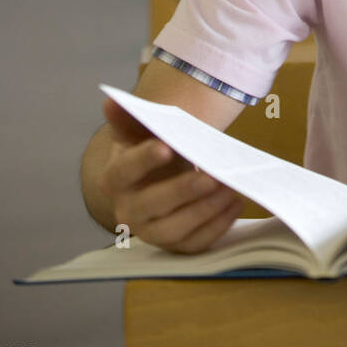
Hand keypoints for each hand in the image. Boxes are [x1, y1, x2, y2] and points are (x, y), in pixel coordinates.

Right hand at [98, 97, 244, 253]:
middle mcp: (128, 211)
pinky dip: (217, 226)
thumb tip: (111, 101)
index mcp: (116, 179)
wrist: (161, 175)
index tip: (167, 146)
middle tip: (213, 176)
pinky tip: (235, 203)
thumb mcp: (141, 130)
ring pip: (175, 230)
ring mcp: (151, 232)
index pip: (125, 171)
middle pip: (153, 205)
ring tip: (230, 188)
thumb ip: (129, 117)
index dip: (144, 159)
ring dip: (206, 211)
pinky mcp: (175, 245)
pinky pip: (195, 243)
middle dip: (185, 190)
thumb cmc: (151, 148)